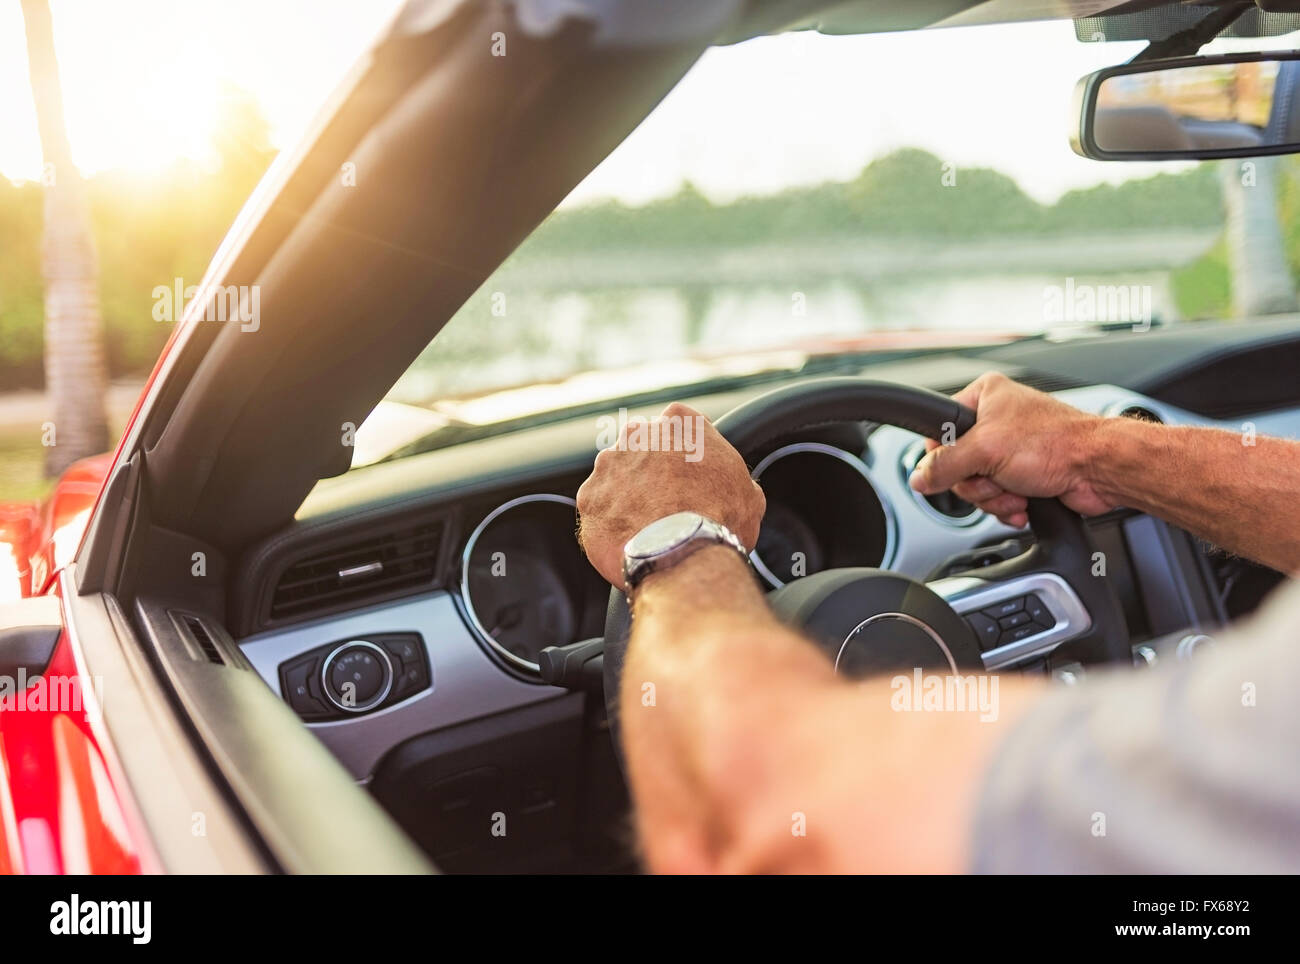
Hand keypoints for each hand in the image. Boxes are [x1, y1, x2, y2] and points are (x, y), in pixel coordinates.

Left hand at [576, 402, 765, 587]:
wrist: (681, 554)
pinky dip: (610, 522)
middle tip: (669, 505)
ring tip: (649, 528)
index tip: (690, 477)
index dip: (686, 455)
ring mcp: (609, 464)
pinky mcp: (588, 496)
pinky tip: (630, 541)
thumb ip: (735, 481)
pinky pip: (599, 508)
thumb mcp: (749, 495)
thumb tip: (739, 492)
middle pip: (643, 448)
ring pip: (617, 477)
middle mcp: (639, 433)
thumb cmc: (720, 521)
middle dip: (652, 473)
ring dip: (628, 497)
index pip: (679, 426)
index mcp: (680, 421)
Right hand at [909, 372, 1112, 526]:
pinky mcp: (1022, 473)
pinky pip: (996, 497)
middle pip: (956, 465)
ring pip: (976, 485)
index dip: (943, 457)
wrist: (1099, 468)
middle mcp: (996, 419)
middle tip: (996, 479)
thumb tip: (919, 478)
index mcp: (984, 396)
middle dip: (978, 483)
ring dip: (995, 497)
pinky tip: (1024, 500)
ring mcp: (1009, 448)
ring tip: (1017, 490)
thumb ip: (944, 465)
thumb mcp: (985, 450)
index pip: (939, 431)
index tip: (956, 469)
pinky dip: (1007, 505)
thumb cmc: (1057, 443)